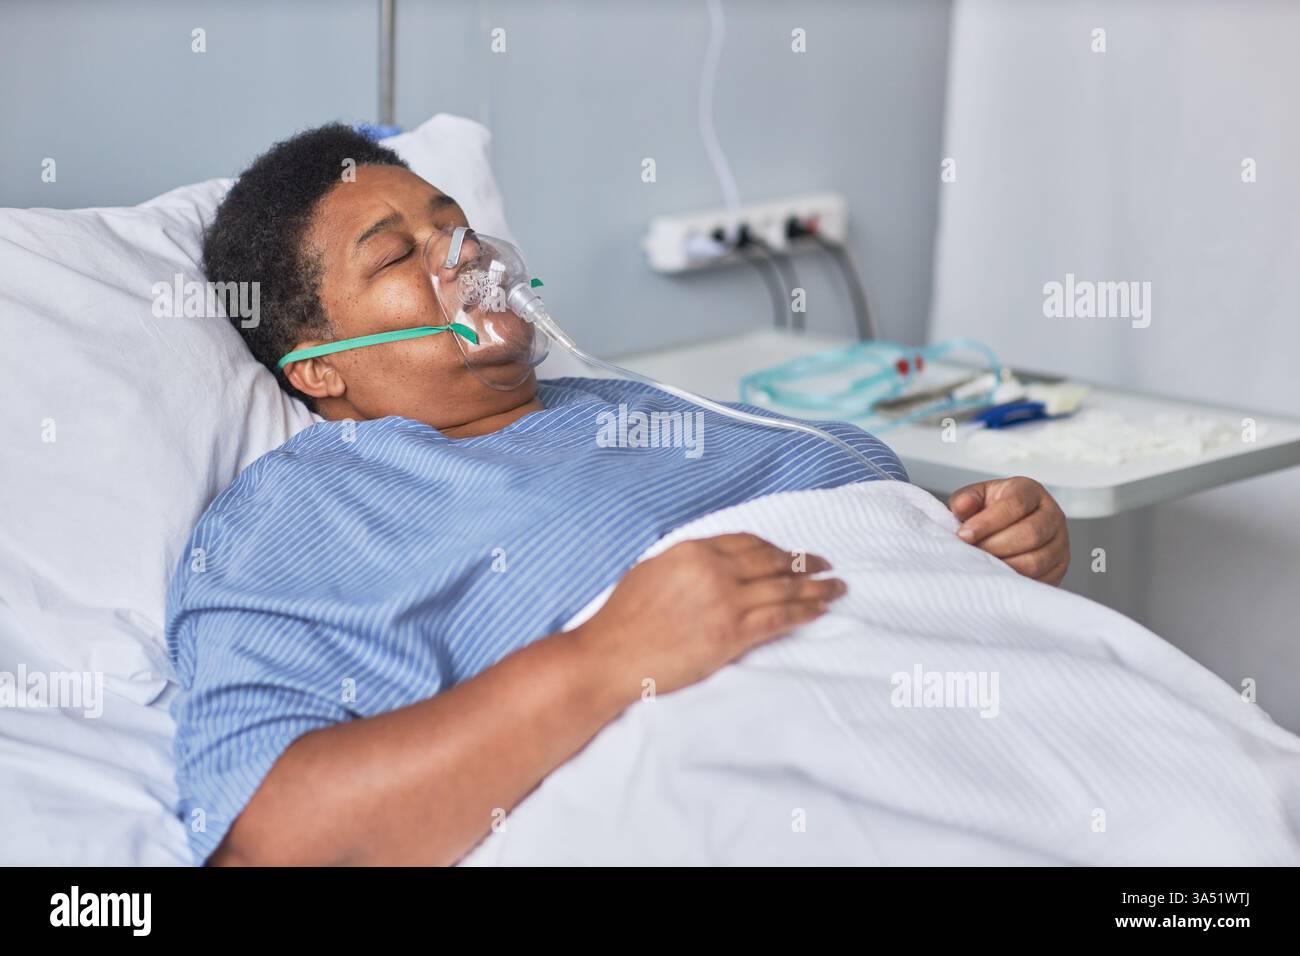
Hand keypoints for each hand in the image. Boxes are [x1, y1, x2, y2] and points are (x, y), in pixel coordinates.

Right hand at [576, 533, 845, 697]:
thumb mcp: (651, 572)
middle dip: (804, 564)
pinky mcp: (732, 634)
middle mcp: (714, 570)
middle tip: (826, 566)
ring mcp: (725, 602)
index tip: (791, 555)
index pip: (748, 543)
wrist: (609, 656)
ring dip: (815, 588)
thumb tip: (710, 563)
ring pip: (783, 588)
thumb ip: (685, 563)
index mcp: (693, 551)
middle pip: (772, 562)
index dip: (775, 549)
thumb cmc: (622, 619)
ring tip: (836, 587)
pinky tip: (819, 611)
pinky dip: (804, 612)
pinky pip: (779, 618)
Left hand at [948, 477, 1069, 585]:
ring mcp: (1060, 541)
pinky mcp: (1059, 566)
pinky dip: (1015, 580)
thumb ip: (966, 500)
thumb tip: (962, 507)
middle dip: (995, 546)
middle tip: (971, 552)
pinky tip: (996, 575)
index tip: (964, 534)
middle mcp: (1052, 514)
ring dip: (1004, 566)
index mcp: (1031, 491)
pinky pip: (1040, 579)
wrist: (1005, 528)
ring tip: (982, 564)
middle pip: (1030, 534)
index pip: (1015, 504)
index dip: (988, 522)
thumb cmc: (990, 511)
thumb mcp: (975, 498)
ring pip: (1036, 560)